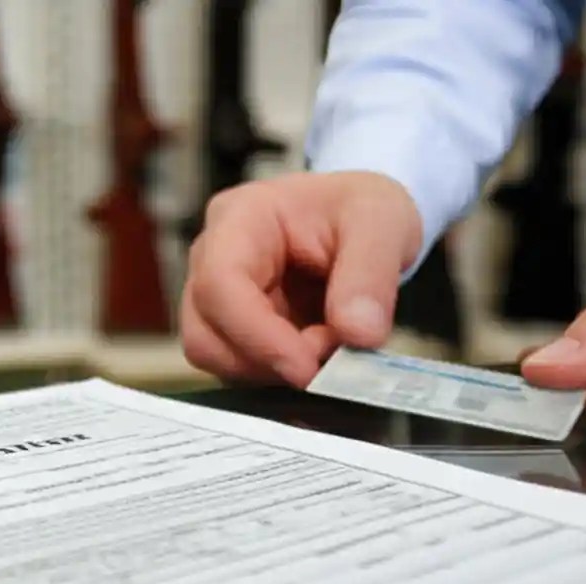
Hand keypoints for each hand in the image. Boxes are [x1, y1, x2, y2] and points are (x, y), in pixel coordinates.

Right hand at [181, 171, 422, 386]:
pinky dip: (277, 371)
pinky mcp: (228, 326)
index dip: (257, 336)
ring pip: (214, 357)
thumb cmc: (361, 209)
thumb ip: (372, 275)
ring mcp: (214, 296)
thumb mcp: (384, 222)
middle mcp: (211, 257)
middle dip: (265, 360)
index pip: (219, 284)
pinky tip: (313, 346)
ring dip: (272, 369)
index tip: (308, 367)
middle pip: (202, 332)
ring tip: (326, 342)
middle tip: (326, 351)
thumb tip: (358, 335)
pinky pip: (237, 366)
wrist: (362, 221)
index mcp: (239, 218)